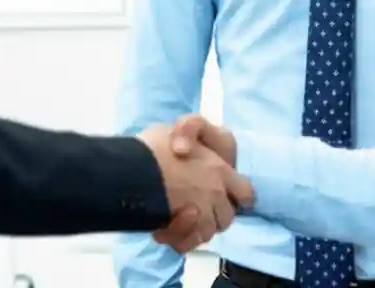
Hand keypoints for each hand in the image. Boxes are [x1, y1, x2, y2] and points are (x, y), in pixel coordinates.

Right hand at [138, 123, 253, 253]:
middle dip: (213, 215)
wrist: (129, 168)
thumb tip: (185, 148)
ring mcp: (201, 213)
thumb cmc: (152, 147)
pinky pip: (188, 244)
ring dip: (194, 228)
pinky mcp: (181, 231)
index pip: (245, 192)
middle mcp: (216, 193)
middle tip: (193, 207)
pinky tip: (165, 228)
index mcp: (220, 170)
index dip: (237, 195)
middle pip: (226, 216)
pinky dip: (180, 239)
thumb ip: (189, 138)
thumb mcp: (175, 130)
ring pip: (207, 232)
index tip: (226, 195)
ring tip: (175, 215)